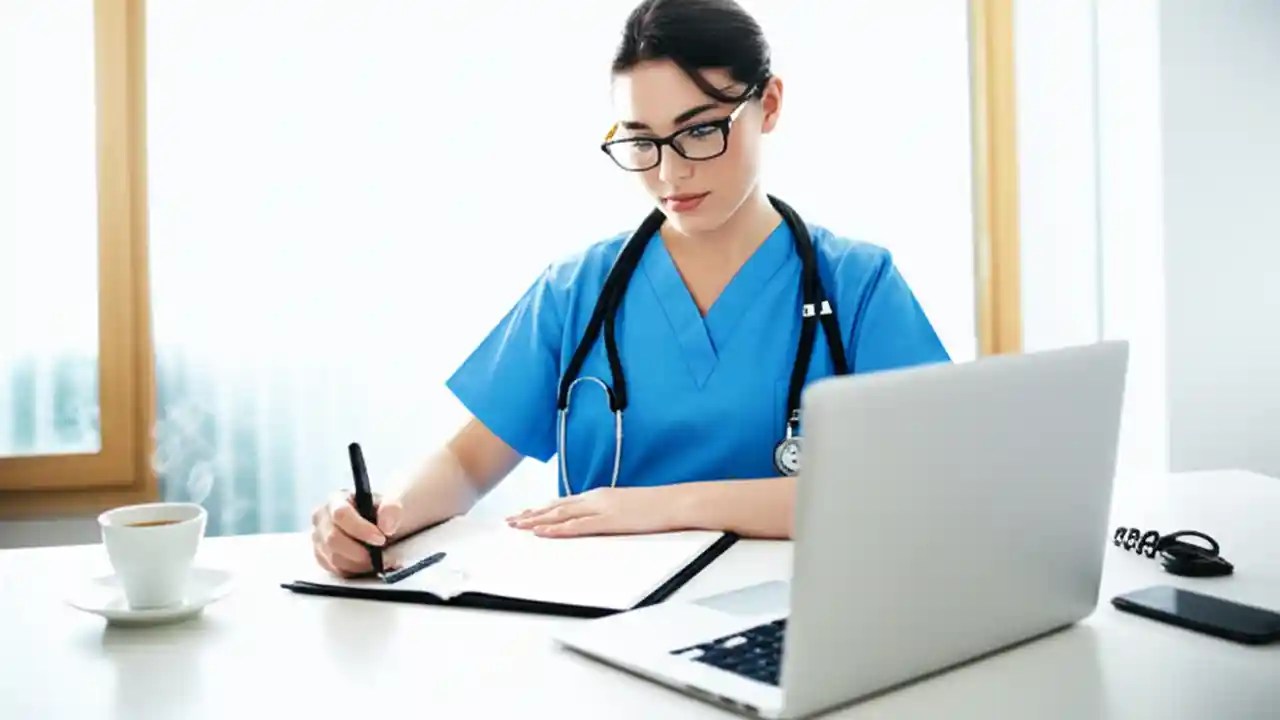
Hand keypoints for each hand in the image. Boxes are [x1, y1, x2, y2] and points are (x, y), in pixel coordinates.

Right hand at [310, 491, 403, 576]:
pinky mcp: (321, 557)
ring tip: (378, 559)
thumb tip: (386, 526)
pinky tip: (367, 563)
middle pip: (333, 539)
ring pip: (334, 558)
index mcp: (337, 499)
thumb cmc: (384, 514)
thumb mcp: (394, 506)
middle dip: (361, 552)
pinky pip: (335, 570)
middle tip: (381, 555)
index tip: (381, 539)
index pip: (341, 514)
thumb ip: (392, 510)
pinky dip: (355, 570)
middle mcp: (322, 518)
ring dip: (360, 563)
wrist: (382, 528)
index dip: (361, 529)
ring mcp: (319, 539)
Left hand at [505, 486, 686, 537]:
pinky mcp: (608, 520)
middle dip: (532, 514)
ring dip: (536, 521)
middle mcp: (595, 498)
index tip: (525, 513)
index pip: (564, 502)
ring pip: (560, 514)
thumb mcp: (627, 508)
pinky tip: (542, 532)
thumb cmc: (656, 507)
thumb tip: (599, 522)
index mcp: (600, 495)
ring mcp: (600, 508)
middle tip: (511, 521)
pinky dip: (556, 529)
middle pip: (556, 506)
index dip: (542, 508)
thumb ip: (609, 513)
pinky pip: (576, 526)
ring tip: (517, 526)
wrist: (674, 502)